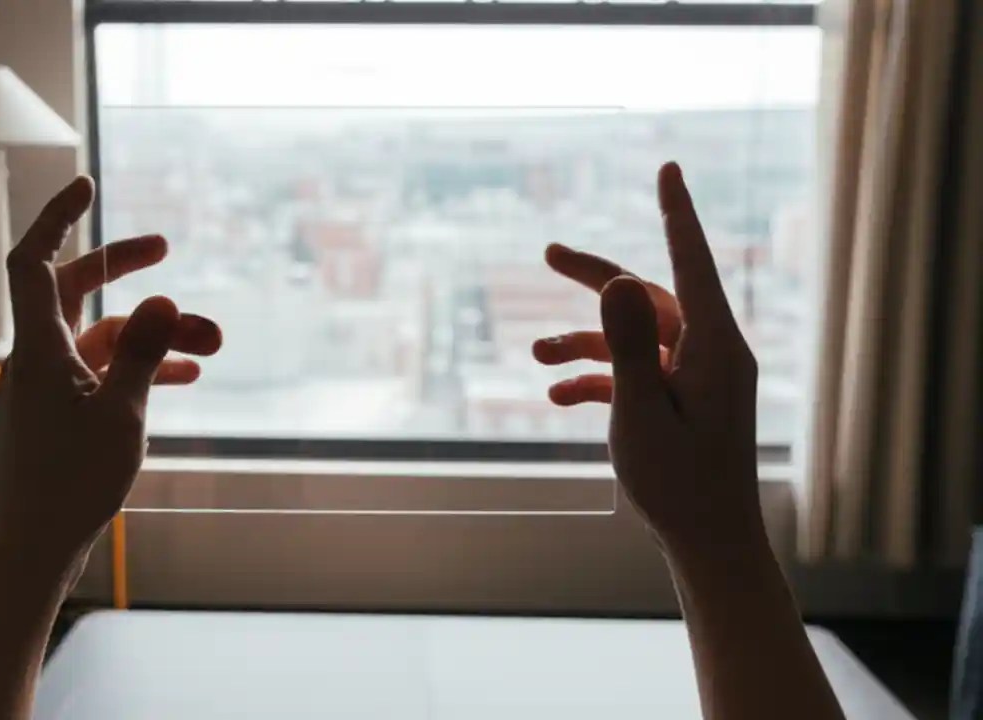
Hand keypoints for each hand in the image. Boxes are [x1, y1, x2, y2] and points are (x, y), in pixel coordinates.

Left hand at [0, 177, 221, 565]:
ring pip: (106, 339)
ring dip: (155, 335)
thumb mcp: (120, 411)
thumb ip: (142, 352)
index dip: (57, 218)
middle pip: (74, 290)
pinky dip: (145, 369)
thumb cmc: (72, 481)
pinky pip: (108, 374)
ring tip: (214, 345)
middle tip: (165, 249)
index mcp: (40, 347)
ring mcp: (54, 387)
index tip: (87, 185)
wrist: (40, 545)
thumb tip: (164, 298)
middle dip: (120, 267)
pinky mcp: (69, 414)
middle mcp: (41, 358)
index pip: (34, 261)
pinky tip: (187, 377)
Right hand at [533, 162, 762, 551]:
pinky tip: (558, 396)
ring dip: (584, 342)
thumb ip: (628, 345)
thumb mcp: (642, 411)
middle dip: (593, 280)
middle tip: (545, 255)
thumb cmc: (680, 483)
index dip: (677, 211)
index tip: (669, 167)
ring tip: (534, 353)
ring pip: (634, 336)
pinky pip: (636, 372)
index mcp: (713, 345)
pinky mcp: (681, 402)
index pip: (690, 261)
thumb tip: (614, 281)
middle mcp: (709, 352)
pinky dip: (598, 377)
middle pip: (647, 294)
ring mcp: (695, 378)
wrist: (708, 541)